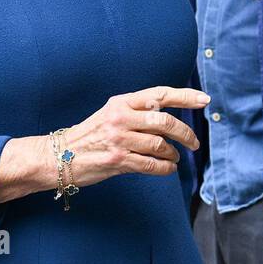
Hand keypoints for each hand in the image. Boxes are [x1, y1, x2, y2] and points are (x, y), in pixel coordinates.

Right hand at [59, 86, 207, 184]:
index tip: (204, 100)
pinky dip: (165, 168)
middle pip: (165, 122)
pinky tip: (168, 168)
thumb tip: (169, 119)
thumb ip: (138, 113)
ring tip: (174, 157)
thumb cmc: (90, 136)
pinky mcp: (117, 160)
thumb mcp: (111, 114)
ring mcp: (118, 139)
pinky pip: (151, 165)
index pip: (160, 94)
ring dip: (173, 154)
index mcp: (122, 102)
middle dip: (186, 134)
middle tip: (193, 143)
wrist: (58, 156)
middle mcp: (121, 117)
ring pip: (160, 145)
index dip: (185, 96)